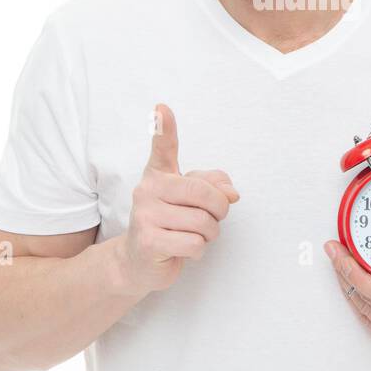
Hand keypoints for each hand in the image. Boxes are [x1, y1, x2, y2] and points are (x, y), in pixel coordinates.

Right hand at [115, 103, 239, 295]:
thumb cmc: (171, 224)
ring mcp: (145, 215)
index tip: (161, 108)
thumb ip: (214, 186)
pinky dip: (198, 250)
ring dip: (209, 234)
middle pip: (203, 192)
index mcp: (159, 174)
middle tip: (213, 218)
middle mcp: (148, 189)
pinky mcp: (148, 241)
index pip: (163, 147)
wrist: (138, 261)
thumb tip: (231, 193)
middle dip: (219, 209)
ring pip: (202, 222)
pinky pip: (194, 243)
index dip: (164, 127)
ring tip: (193, 235)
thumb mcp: (192, 200)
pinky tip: (183, 249)